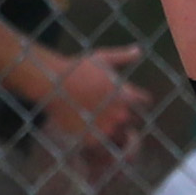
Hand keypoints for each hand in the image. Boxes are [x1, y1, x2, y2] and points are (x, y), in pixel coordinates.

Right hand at [42, 45, 156, 163]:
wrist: (50, 82)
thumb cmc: (76, 68)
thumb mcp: (102, 58)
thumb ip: (123, 57)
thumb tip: (139, 50)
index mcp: (128, 96)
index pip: (144, 101)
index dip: (135, 98)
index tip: (122, 95)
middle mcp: (122, 115)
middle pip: (131, 119)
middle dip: (122, 114)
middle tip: (103, 107)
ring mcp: (107, 129)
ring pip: (118, 135)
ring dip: (111, 130)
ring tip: (95, 119)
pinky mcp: (92, 139)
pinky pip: (102, 144)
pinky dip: (96, 139)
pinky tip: (85, 127)